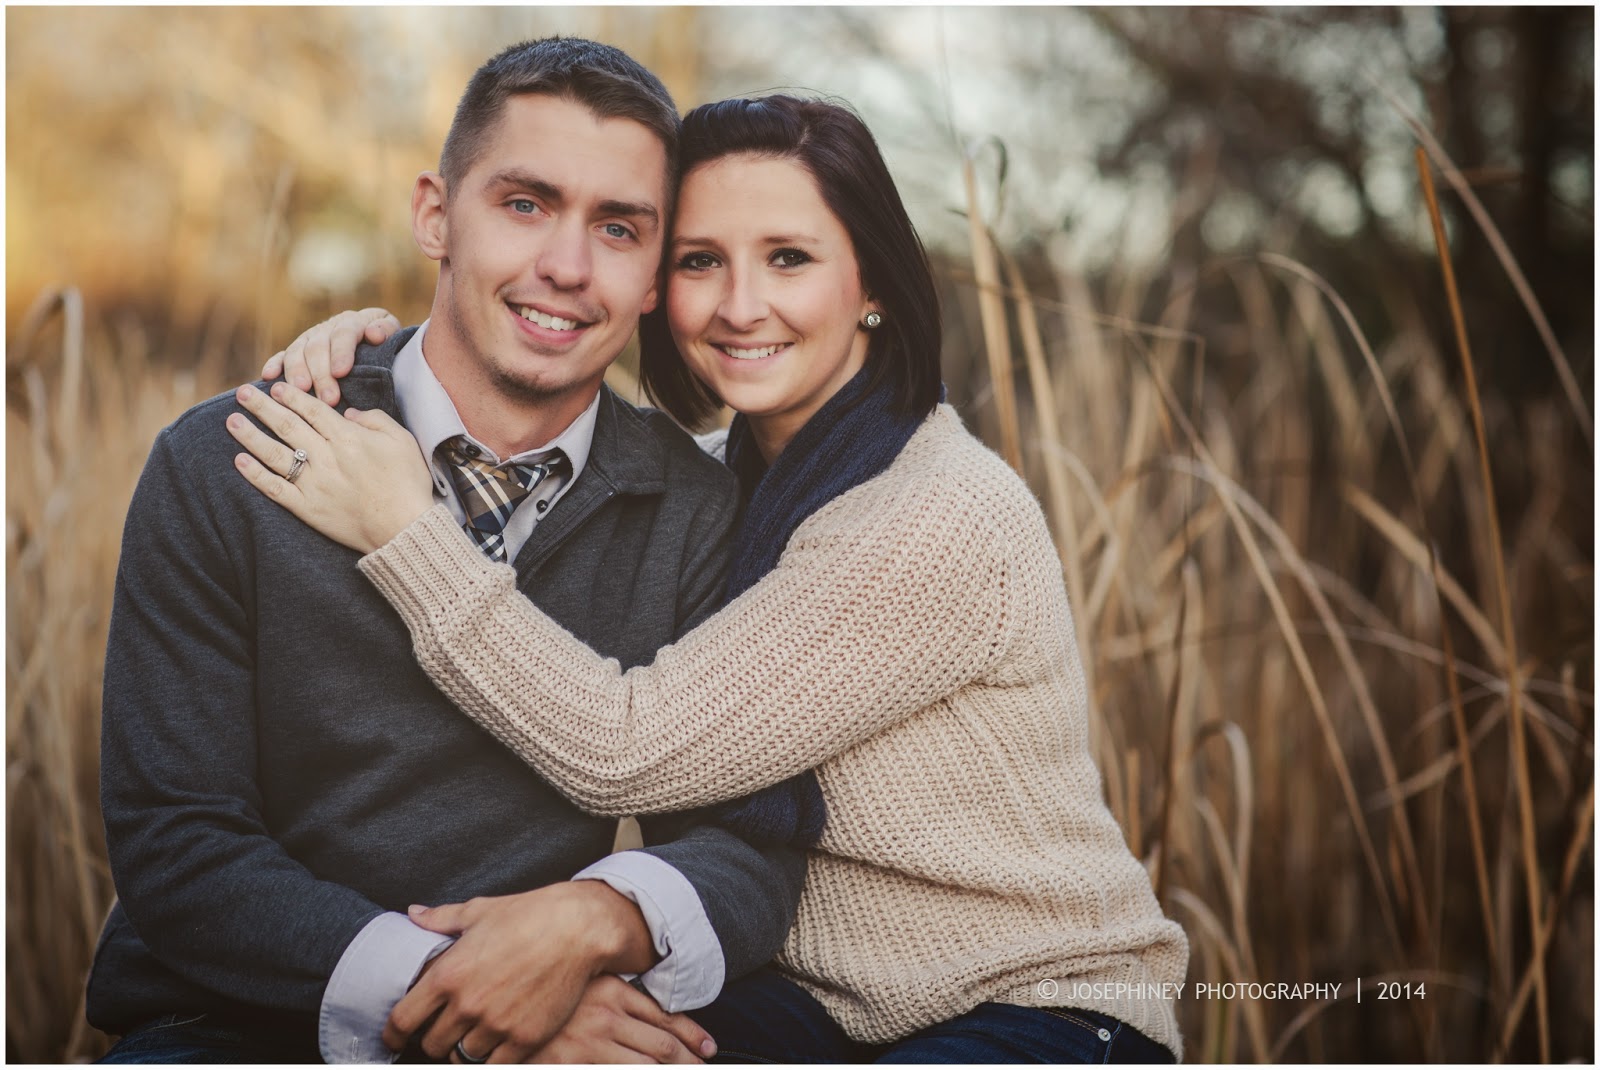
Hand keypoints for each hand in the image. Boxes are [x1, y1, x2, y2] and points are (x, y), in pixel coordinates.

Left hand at [227, 381, 433, 553]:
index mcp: (347, 438)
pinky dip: (255, 476)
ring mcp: (313, 484)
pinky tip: (239, 462)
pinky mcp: (307, 509)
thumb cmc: (408, 483)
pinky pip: (275, 489)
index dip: (291, 396)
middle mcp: (325, 457)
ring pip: (274, 454)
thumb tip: (349, 413)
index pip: (312, 410)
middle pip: (286, 426)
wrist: (404, 528)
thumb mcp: (402, 440)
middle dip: (262, 407)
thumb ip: (375, 420)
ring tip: (232, 421)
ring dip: (250, 436)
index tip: (275, 386)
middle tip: (242, 393)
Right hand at [261, 307, 399, 405]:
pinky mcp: (297, 351)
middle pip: (318, 347)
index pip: (345, 334)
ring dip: (297, 371)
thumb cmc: (386, 344)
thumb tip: (374, 333)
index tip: (341, 372)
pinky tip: (268, 376)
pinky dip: (274, 364)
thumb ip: (386, 330)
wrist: (374, 340)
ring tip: (300, 390)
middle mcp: (327, 328)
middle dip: (321, 373)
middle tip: (327, 397)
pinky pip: (282, 355)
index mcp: (352, 322)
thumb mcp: (393, 334)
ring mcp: (309, 339)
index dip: (342, 352)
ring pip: (297, 351)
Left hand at [383, 882, 660, 1061]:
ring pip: (462, 1058)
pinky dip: (493, 1058)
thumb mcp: (479, 911)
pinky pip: (495, 1065)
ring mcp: (496, 1025)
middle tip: (445, 1029)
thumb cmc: (528, 915)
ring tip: (474, 1035)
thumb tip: (412, 914)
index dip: (394, 1034)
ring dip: (464, 1048)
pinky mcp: (524, 1039)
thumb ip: (440, 919)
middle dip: (434, 1039)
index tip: (396, 1037)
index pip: (402, 1021)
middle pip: (431, 1045)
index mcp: (447, 974)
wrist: (579, 929)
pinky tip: (497, 1043)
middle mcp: (466, 1005)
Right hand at [529, 976, 714, 1063]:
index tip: (709, 1048)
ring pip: (646, 1066)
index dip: (693, 1036)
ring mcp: (591, 1044)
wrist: (501, 1003)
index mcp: (614, 991)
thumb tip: (653, 1011)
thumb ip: (617, 993)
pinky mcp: (575, 1064)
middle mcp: (607, 1017)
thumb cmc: (546, 987)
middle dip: (688, 1062)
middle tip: (704, 1068)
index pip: (666, 1017)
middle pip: (663, 1046)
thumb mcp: (585, 982)